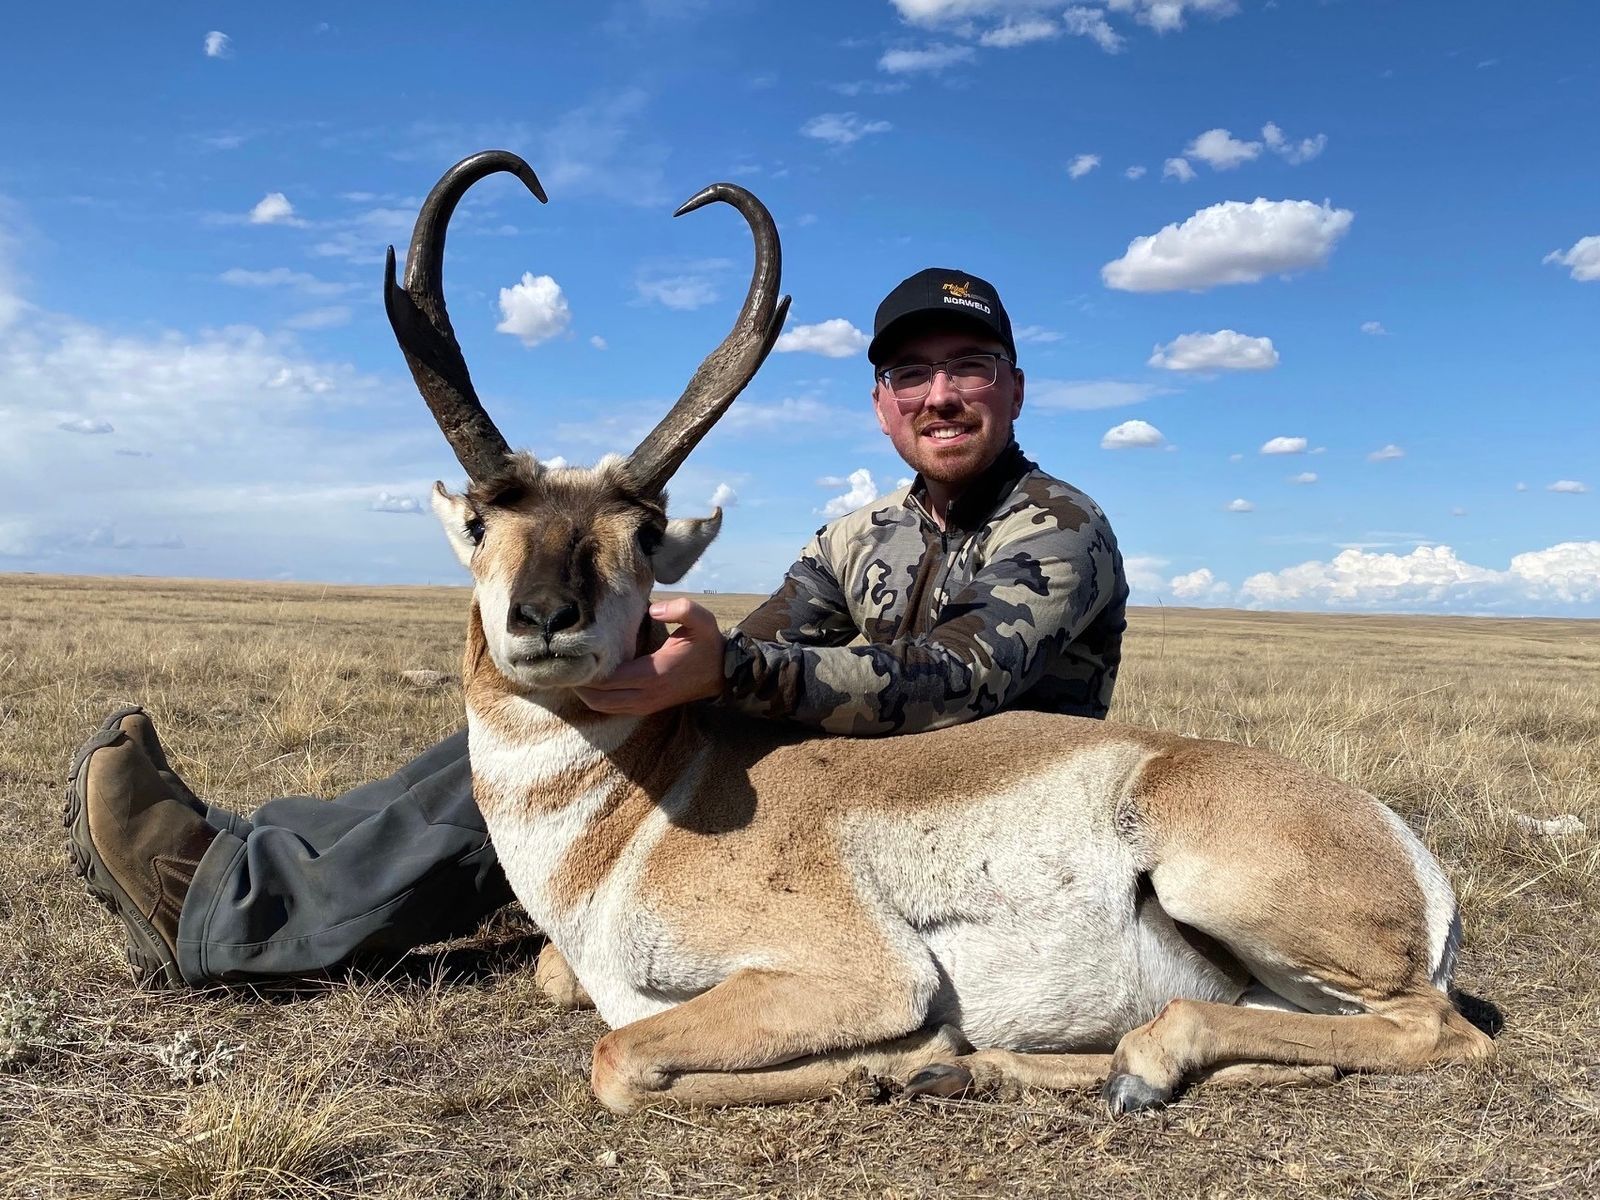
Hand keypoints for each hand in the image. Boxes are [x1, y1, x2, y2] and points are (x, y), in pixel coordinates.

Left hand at [576, 599, 725, 715]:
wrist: (724, 673)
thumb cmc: (707, 644)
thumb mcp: (700, 620)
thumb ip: (679, 609)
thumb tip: (653, 608)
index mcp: (653, 673)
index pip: (609, 679)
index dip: (587, 671)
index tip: (572, 655)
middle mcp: (646, 694)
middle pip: (599, 698)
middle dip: (579, 685)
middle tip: (564, 666)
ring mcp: (646, 704)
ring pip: (604, 707)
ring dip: (587, 695)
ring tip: (573, 675)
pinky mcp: (648, 707)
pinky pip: (615, 709)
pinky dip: (599, 700)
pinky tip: (591, 685)